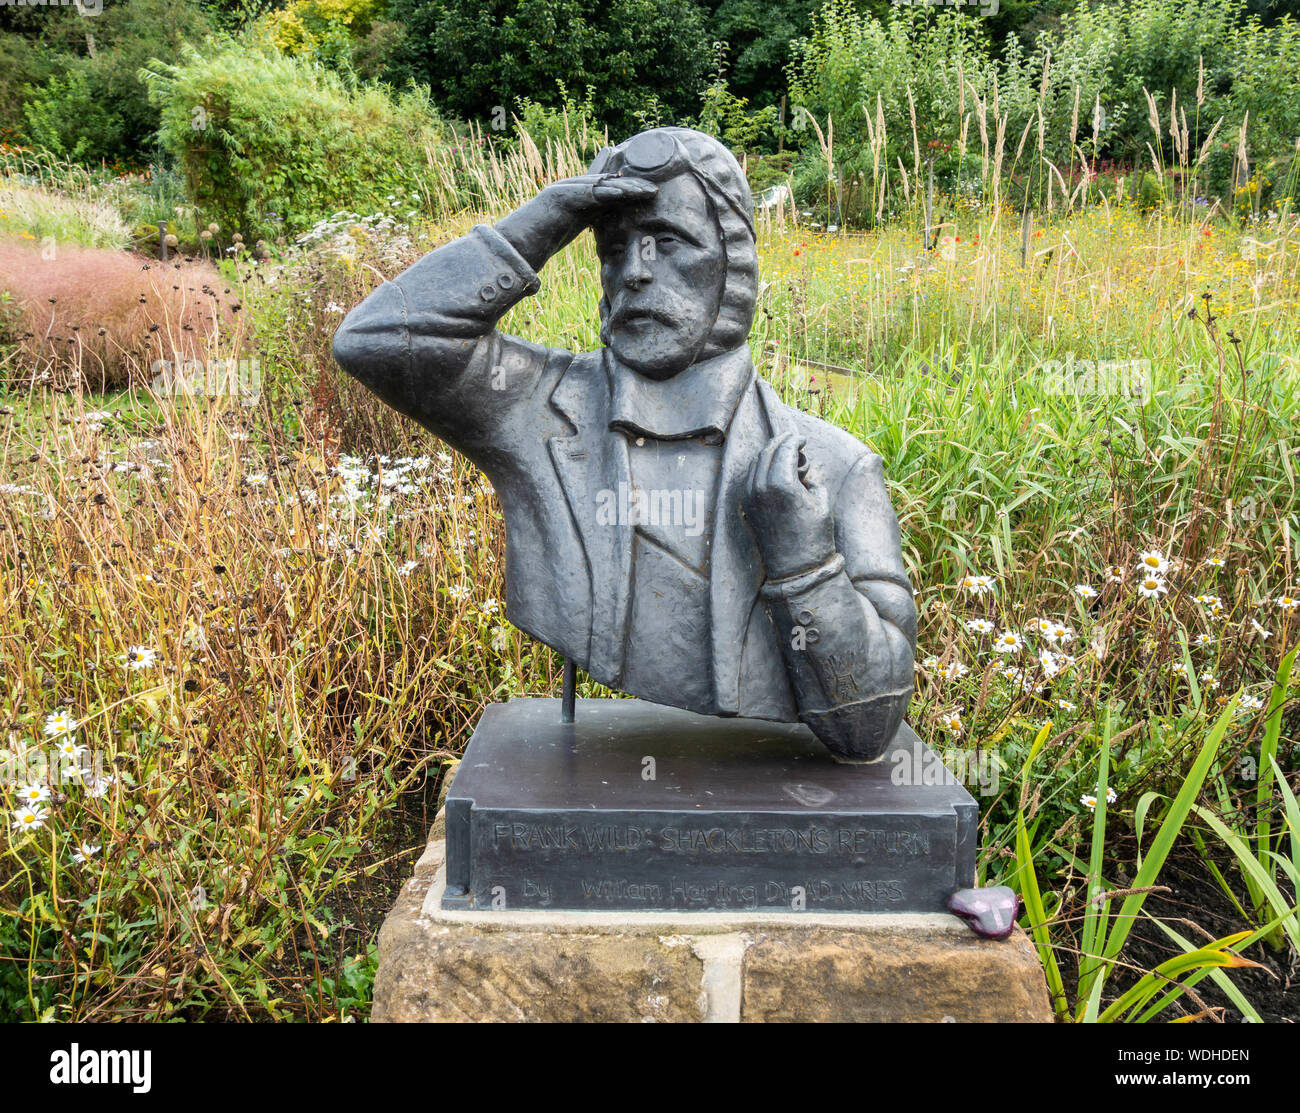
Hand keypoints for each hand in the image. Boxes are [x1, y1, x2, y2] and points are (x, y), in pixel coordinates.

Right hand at [495, 174, 657, 271]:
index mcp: (575, 198)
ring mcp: (565, 190)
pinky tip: (624, 193)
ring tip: (648, 189)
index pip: (604, 188)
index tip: (647, 188)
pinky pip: (588, 193)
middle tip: (655, 189)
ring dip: (627, 186)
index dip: (626, 186)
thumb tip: (601, 230)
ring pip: (601, 185)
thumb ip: (584, 223)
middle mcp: (571, 189)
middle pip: (607, 183)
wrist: (514, 245)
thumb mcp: (569, 231)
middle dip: (632, 185)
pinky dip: (607, 192)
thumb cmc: (537, 243)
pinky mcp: (561, 197)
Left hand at [741, 433, 835, 580]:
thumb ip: (810, 478)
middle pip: (767, 452)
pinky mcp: (746, 506)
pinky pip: (750, 478)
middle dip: (780, 443)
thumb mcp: (821, 501)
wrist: (797, 569)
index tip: (802, 438)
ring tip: (786, 457)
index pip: (784, 449)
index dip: (794, 440)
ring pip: (756, 464)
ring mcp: (750, 497)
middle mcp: (760, 488)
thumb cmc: (815, 536)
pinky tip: (774, 471)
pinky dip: (761, 469)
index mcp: (781, 484)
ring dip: (770, 455)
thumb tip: (801, 470)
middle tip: (793, 441)